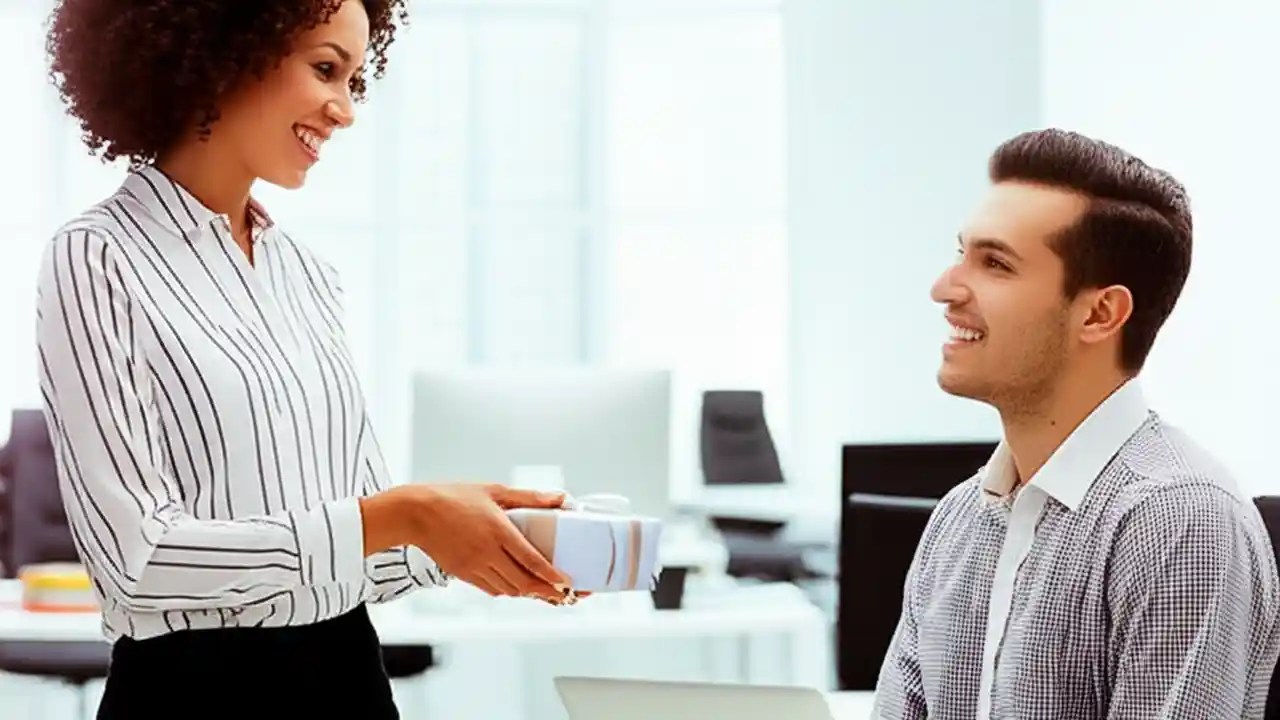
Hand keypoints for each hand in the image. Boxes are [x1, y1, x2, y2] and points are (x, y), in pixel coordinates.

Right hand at [393, 483, 572, 601]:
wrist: (415, 513)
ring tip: (544, 592)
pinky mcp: (463, 574)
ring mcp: (473, 566)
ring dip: (527, 593)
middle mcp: (487, 553)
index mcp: (498, 531)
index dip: (551, 576)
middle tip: (563, 596)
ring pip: (507, 589)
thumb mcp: (494, 490)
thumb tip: (559, 497)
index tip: (566, 584)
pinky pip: (491, 589)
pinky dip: (507, 590)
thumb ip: (529, 497)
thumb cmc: (453, 498)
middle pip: (522, 582)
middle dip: (546, 592)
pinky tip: (516, 586)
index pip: (531, 560)